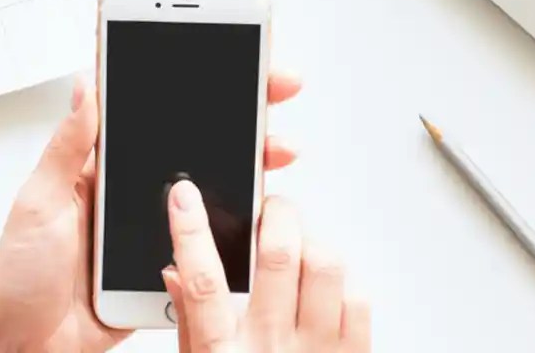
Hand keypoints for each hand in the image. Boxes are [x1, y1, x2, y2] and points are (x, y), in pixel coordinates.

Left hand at [0, 73, 302, 352]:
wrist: (21, 340)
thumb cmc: (16, 272)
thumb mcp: (40, 199)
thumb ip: (69, 146)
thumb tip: (88, 84)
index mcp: (99, 169)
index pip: (153, 115)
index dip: (191, 85)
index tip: (227, 59)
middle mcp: (129, 195)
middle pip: (195, 148)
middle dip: (239, 119)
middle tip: (276, 95)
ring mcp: (150, 232)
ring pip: (210, 196)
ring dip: (247, 174)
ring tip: (276, 153)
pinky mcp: (163, 271)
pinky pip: (208, 250)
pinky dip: (237, 235)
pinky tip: (264, 217)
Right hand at [162, 184, 370, 352]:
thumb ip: (189, 321)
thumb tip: (176, 271)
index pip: (203, 280)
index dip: (190, 230)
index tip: (183, 196)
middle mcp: (272, 351)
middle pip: (278, 256)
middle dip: (273, 213)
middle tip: (268, 206)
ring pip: (326, 266)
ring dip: (311, 239)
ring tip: (299, 239)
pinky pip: (358, 298)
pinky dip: (343, 278)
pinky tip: (324, 281)